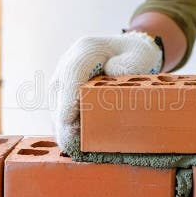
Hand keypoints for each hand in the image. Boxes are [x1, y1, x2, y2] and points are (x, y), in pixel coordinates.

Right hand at [51, 31, 162, 148]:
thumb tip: (107, 82)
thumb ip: (126, 67)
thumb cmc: (136, 55)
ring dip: (62, 125)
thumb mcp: (139, 57)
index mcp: (86, 49)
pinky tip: (73, 142)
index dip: (68, 96)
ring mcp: (64, 76)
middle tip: (69, 143)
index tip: (67, 120)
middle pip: (59, 91)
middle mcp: (69, 62)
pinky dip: (65, 126)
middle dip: (62, 118)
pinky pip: (60, 109)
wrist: (130, 51)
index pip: (73, 72)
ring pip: (56, 102)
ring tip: (71, 146)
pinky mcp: (65, 90)